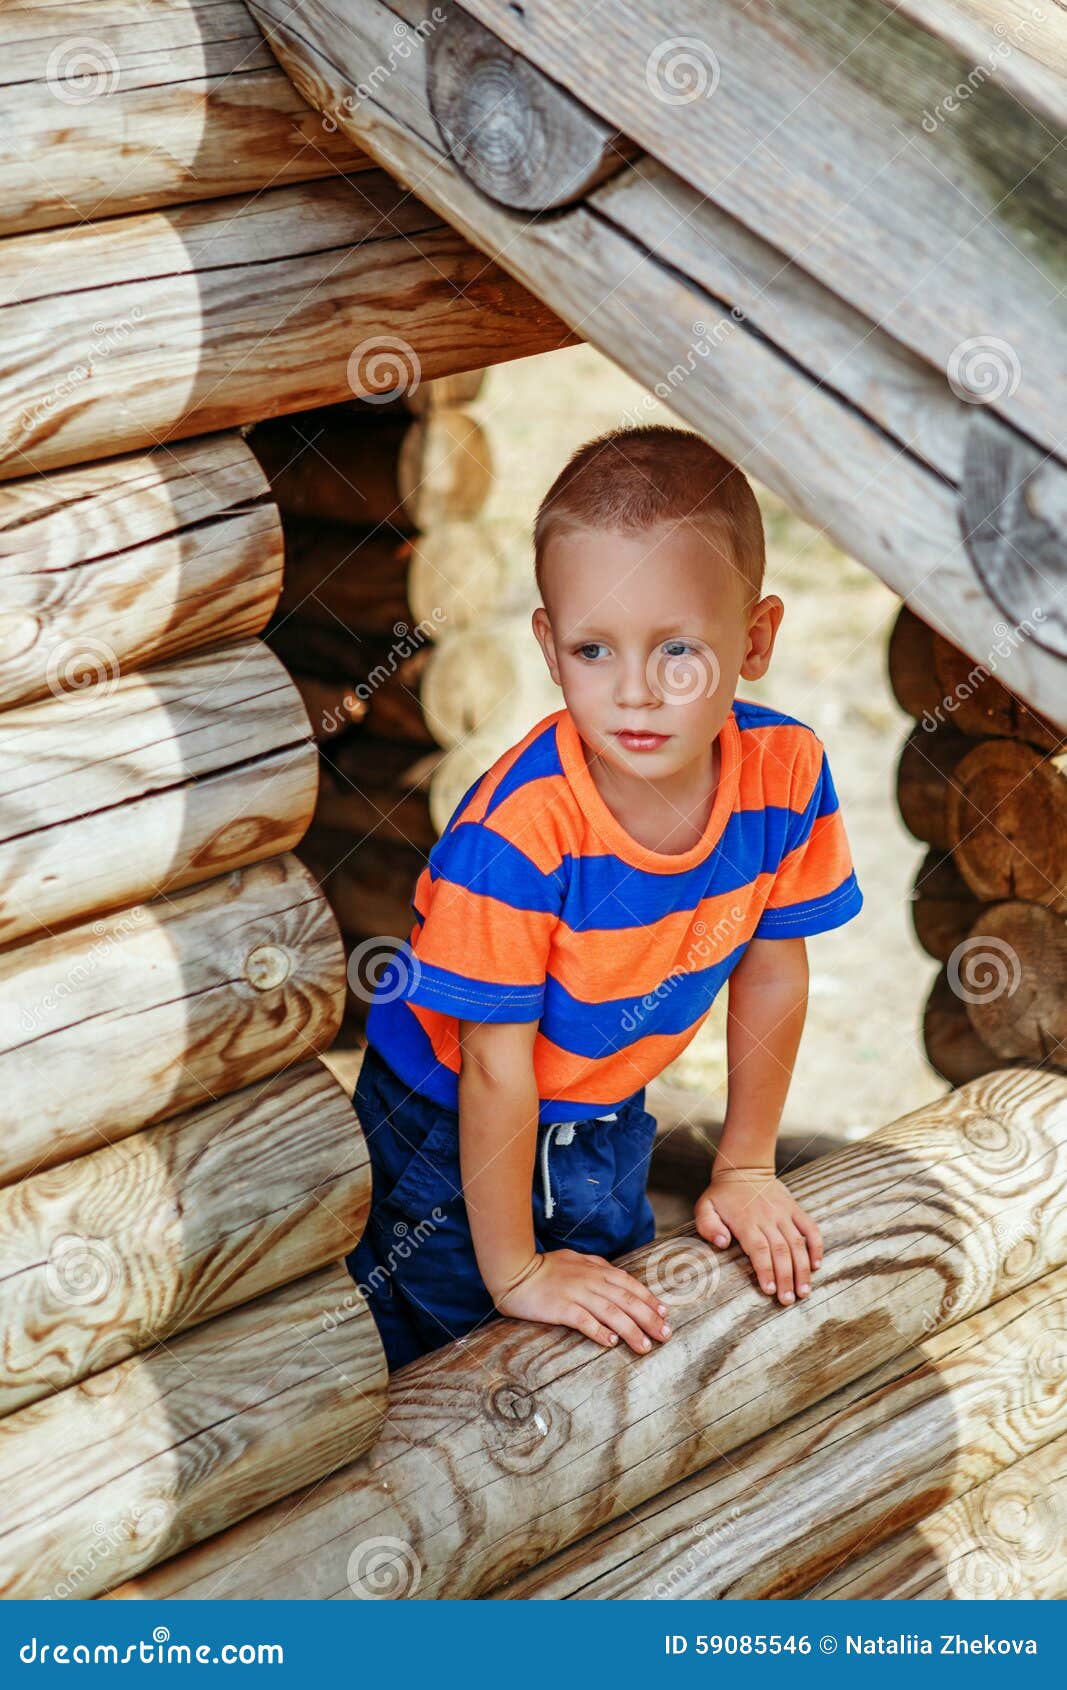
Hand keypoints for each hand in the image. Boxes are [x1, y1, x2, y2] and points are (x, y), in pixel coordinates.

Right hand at [492, 1249, 672, 1354]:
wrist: (515, 1271)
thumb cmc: (545, 1268)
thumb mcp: (575, 1260)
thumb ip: (597, 1267)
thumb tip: (617, 1278)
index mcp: (596, 1269)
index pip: (629, 1285)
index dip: (649, 1300)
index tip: (664, 1314)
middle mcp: (590, 1281)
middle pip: (626, 1300)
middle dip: (649, 1319)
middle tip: (665, 1335)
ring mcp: (576, 1294)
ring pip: (611, 1312)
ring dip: (631, 1330)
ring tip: (645, 1346)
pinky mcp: (560, 1308)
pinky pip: (584, 1320)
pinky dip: (599, 1331)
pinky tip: (610, 1343)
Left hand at [694, 1168, 822, 1305]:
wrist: (744, 1168)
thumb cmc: (722, 1194)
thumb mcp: (705, 1207)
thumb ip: (708, 1226)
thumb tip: (723, 1244)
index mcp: (746, 1221)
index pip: (759, 1250)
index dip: (766, 1271)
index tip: (769, 1291)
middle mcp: (768, 1218)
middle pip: (781, 1251)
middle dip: (786, 1278)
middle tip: (789, 1300)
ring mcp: (784, 1214)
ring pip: (798, 1244)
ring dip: (802, 1269)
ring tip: (804, 1291)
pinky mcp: (795, 1209)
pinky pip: (810, 1228)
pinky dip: (816, 1246)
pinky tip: (816, 1265)